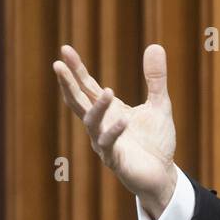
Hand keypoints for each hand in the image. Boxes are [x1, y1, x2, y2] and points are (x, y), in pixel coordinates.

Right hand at [52, 43, 177, 215]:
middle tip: (57, 65)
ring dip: (98, 107)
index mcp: (108, 110)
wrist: (162, 174)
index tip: (65, 49)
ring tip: (108, 90)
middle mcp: (100, 125)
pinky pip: (110, 144)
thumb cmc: (155, 141)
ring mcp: (104, 143)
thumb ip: (156, 78)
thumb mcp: (160, 104)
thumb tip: (155, 45)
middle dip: (67, 84)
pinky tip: (124, 119)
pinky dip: (115, 131)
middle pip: (78, 101)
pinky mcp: (115, 160)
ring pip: (92, 123)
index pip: (86, 86)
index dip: (76, 69)